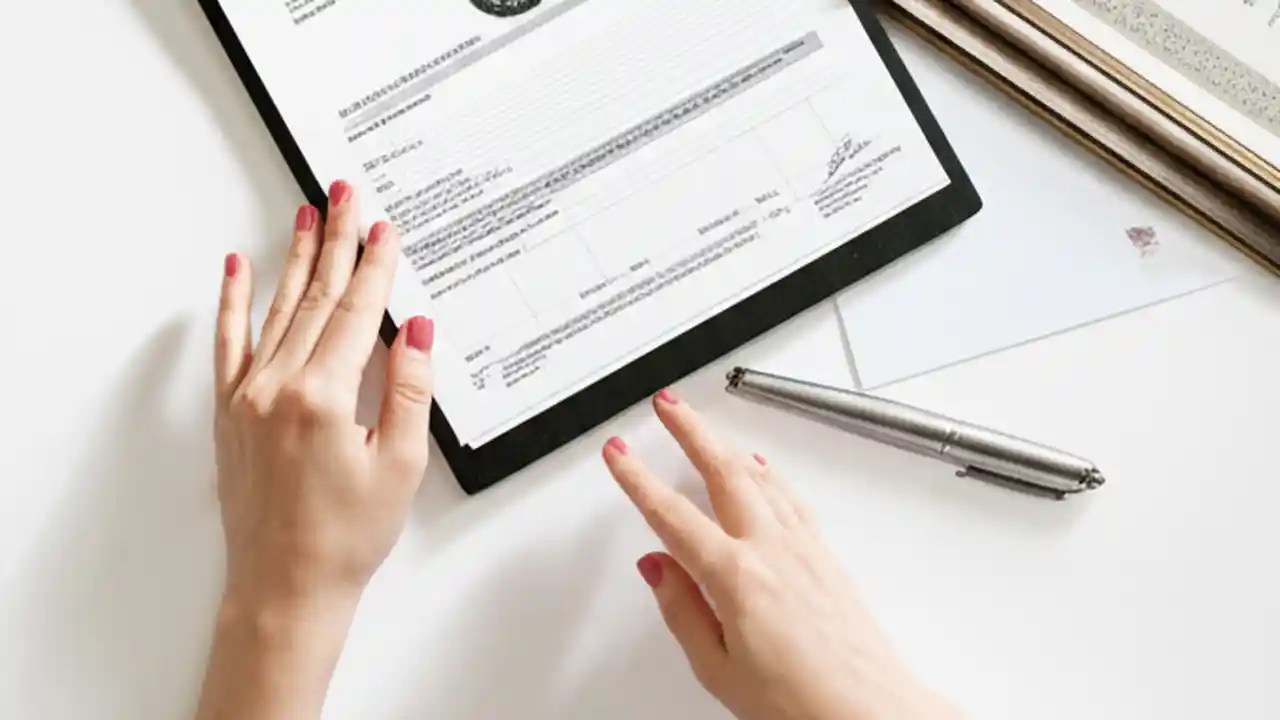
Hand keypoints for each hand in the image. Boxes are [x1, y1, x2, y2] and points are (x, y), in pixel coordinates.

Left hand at [197, 181, 433, 719]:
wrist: (285, 587)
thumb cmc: (345, 537)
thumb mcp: (401, 466)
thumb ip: (409, 390)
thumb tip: (415, 331)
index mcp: (323, 398)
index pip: (356, 313)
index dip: (375, 267)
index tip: (385, 228)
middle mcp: (277, 387)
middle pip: (316, 298)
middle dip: (335, 241)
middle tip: (344, 194)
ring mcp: (247, 397)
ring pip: (277, 310)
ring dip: (296, 259)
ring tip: (307, 215)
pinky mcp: (230, 412)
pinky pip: (230, 343)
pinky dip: (232, 302)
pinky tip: (236, 267)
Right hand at [604, 389, 959, 719]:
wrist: (871, 715)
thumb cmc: (801, 705)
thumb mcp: (717, 668)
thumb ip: (682, 610)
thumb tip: (657, 568)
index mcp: (735, 577)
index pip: (672, 515)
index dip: (638, 479)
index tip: (619, 453)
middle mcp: (772, 551)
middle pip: (722, 472)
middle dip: (691, 431)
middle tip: (668, 405)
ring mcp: (804, 549)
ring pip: (759, 478)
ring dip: (728, 445)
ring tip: (706, 426)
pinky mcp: (827, 557)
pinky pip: (791, 498)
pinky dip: (769, 475)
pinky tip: (763, 469)